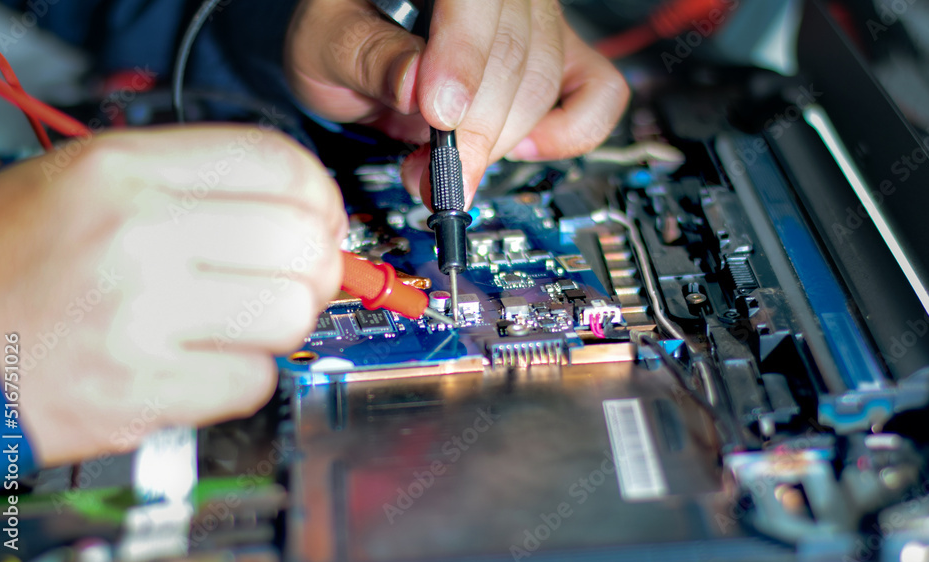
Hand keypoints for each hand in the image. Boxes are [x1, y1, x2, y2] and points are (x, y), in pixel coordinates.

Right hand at [0, 126, 345, 465]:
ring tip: (236, 324)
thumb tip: (301, 214)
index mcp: (122, 170)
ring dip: (278, 326)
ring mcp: (137, 315)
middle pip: (301, 242)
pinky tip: (201, 364)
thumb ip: (193, 187)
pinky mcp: (139, 390)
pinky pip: (253, 382)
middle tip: (287, 280)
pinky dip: (240, 378)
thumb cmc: (7, 263)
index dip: (319, 198)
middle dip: (312, 268)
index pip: (279, 164)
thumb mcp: (86, 183)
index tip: (319, 222)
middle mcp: (134, 233)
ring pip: (290, 314)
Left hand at [285, 0, 629, 206]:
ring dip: (499, 144)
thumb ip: (366, 56)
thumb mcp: (326, 42)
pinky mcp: (561, 56)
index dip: (464, 59)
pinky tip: (521, 148)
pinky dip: (571, 134)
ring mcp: (538, 19)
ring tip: (445, 173)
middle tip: (428, 176)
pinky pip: (602, 93)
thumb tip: (417, 86)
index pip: (477, 0)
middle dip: (473, 132)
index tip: (440, 118)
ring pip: (545, 82)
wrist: (363, 38)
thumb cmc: (346, 32)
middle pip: (515, 54)